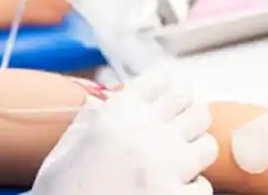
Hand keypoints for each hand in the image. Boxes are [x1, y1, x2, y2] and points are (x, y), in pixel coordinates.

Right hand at [30, 71, 218, 194]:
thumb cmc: (60, 192)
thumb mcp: (68, 146)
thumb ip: (92, 120)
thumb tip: (104, 103)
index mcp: (116, 114)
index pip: (158, 83)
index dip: (168, 86)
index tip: (173, 90)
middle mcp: (145, 132)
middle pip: (191, 107)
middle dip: (190, 114)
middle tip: (187, 122)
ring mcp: (165, 166)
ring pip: (206, 144)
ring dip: (196, 150)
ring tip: (185, 158)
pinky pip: (204, 186)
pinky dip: (192, 189)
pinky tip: (178, 190)